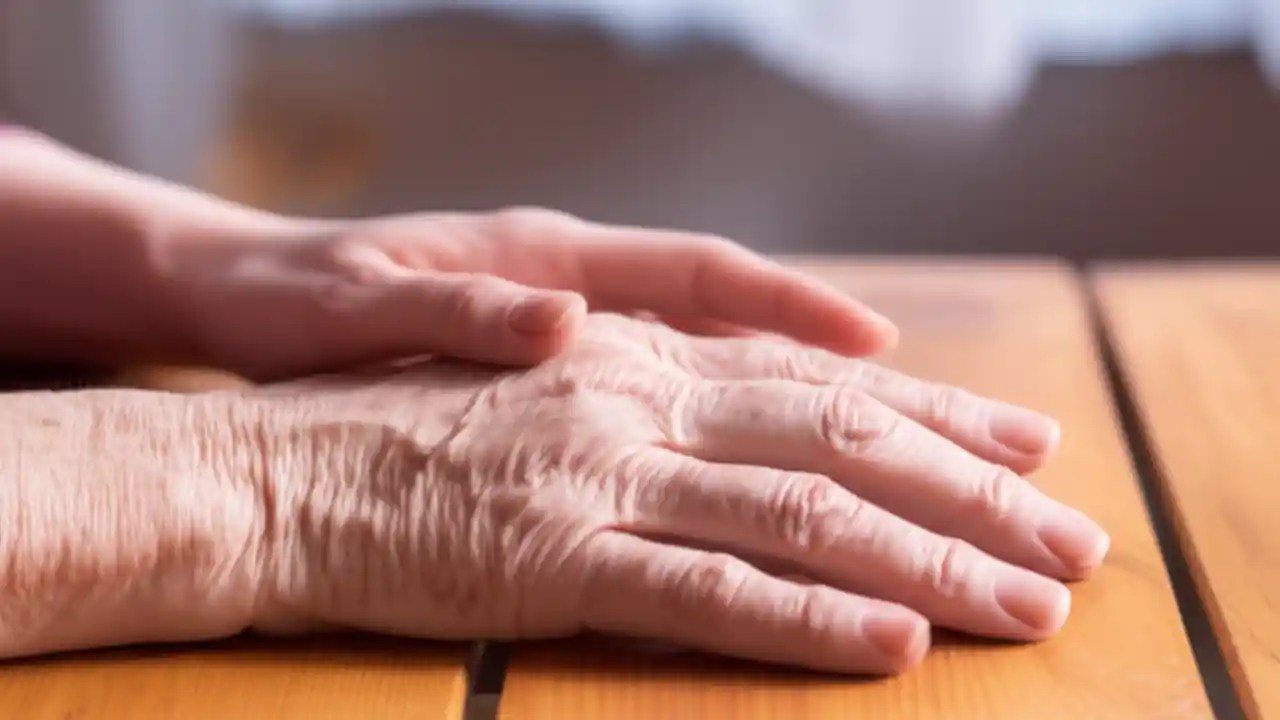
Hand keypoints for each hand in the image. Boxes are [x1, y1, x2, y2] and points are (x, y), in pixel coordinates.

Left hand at [172, 208, 895, 379]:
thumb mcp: (364, 310)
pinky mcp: (556, 370)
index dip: (789, 309)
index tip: (877, 345)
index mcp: (546, 259)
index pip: (695, 273)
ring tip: (907, 450)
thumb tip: (561, 320)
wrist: (244, 297)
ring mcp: (574, 328)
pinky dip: (736, 421)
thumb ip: (460, 317)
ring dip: (810, 402)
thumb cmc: (298, 302)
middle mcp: (579, 289)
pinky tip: (790, 475)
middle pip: (737, 321)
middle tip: (943, 411)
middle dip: (842, 364)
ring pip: (719, 362)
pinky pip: (673, 395)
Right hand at [246, 315, 1106, 673]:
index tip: (1030, 444)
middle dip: (975, 494)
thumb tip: (743, 426)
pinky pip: (703, 591)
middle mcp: (640, 398)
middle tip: (1073, 540)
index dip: (939, 412)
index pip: (823, 381)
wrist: (274, 469)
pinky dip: (804, 620)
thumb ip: (646, 395)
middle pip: (844, 443)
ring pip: (801, 515)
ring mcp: (601, 474)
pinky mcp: (554, 555)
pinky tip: (891, 647)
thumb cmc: (400, 434)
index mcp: (640, 356)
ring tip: (1030, 606)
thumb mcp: (543, 392)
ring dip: (929, 562)